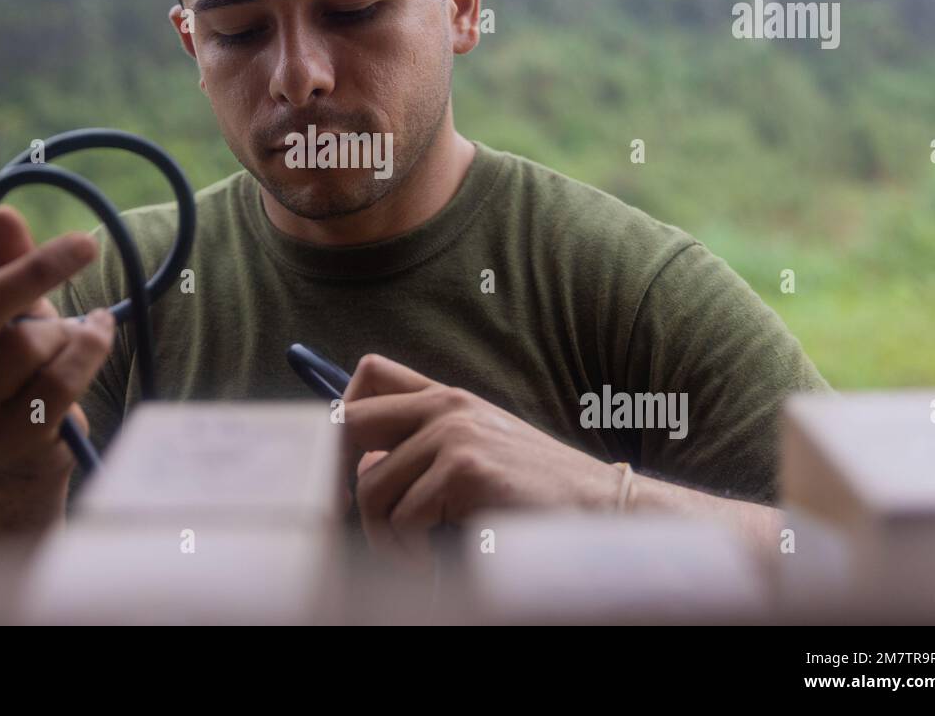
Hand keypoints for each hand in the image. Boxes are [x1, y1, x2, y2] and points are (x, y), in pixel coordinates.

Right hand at [0, 204, 115, 484]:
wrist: (28, 447)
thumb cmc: (12, 360)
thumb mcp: (10, 307)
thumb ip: (4, 262)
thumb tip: (0, 214)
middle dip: (38, 271)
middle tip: (84, 245)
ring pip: (29, 343)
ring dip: (65, 330)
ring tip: (69, 336)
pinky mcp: (11, 440)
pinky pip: (61, 378)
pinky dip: (91, 347)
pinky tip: (99, 333)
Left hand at [342, 354, 620, 568]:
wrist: (598, 512)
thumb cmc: (534, 496)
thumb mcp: (474, 457)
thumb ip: (420, 450)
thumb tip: (357, 472)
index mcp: (446, 398)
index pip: (369, 373)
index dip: (338, 415)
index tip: (340, 469)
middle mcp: (446, 405)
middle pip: (348, 423)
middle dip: (335, 480)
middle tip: (352, 521)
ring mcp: (454, 433)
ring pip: (369, 488)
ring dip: (382, 536)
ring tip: (414, 555)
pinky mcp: (464, 468)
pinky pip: (402, 518)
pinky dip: (412, 553)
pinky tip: (438, 560)